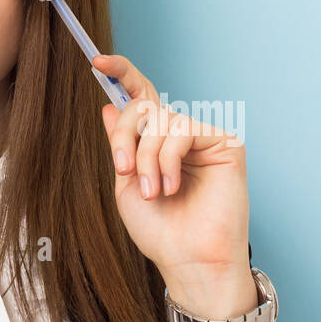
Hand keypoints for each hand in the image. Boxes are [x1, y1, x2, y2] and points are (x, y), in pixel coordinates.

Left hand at [92, 54, 250, 297]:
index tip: (97, 60)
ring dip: (146, 157)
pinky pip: (182, 130)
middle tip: (123, 169)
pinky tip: (171, 187)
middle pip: (143, 106)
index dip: (121, 73)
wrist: (187, 261)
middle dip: (126, 135)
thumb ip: (120, 143)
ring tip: (153, 192)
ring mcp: (202, 137)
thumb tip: (108, 105)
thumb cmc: (159, 231)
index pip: (140, 97)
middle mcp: (179, 134)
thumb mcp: (126, 183)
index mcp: (155, 142)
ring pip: (160, 120)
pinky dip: (168, 159)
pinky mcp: (224, 142)